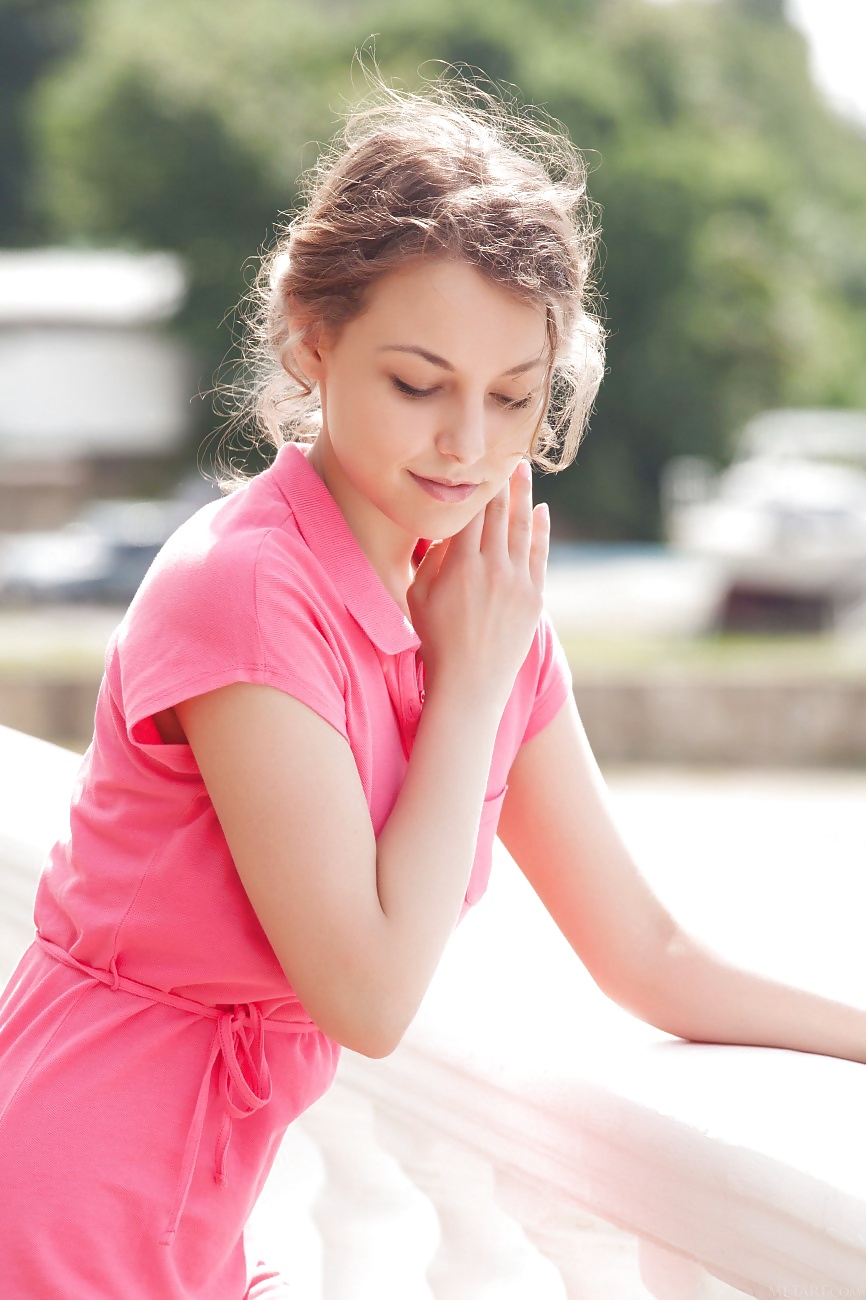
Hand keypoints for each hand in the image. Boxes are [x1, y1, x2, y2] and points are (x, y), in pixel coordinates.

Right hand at [407, 460, 549, 710]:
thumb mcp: (419, 595)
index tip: (480, 462)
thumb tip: (447, 528)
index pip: (471, 512)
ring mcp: (516, 582)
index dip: (477, 485)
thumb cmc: (435, 639)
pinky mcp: (534, 597)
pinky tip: (541, 511)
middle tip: (506, 452)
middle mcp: (492, 568)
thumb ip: (432, 558)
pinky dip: (540, 530)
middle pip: (499, 513)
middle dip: (502, 480)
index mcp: (459, 565)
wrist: (470, 682)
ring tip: (524, 470)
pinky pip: (539, 554)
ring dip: (524, 496)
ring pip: (522, 528)